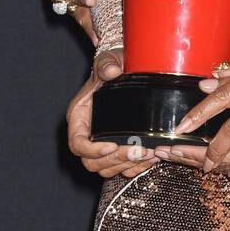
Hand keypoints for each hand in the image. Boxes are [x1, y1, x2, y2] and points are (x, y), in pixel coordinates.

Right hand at [66, 49, 158, 178]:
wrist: (124, 68)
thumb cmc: (112, 65)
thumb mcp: (108, 61)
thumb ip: (107, 65)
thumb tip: (112, 71)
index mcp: (79, 117)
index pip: (77, 143)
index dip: (92, 150)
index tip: (112, 146)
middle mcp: (87, 134)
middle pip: (92, 162)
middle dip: (117, 159)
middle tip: (140, 150)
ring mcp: (102, 143)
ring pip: (107, 169)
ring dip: (129, 165)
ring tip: (150, 153)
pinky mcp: (118, 147)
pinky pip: (122, 168)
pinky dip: (136, 167)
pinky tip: (152, 157)